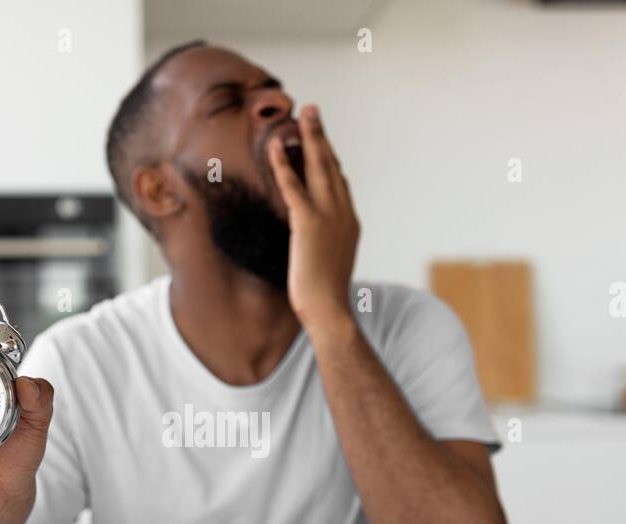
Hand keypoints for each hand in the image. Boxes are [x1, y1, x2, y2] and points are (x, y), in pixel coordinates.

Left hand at [267, 104, 360, 328]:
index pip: (339, 181)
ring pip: (319, 167)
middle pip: (332, 165)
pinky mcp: (309, 224)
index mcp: (349, 221)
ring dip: (309, 137)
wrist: (329, 310)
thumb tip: (313, 238)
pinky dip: (285, 165)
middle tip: (312, 111)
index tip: (320, 140)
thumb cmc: (324, 296)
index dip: (328, 158)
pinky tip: (276, 147)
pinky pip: (294, 187)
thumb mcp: (328, 262)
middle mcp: (343, 213)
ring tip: (302, 114)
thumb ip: (325, 242)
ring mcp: (329, 216)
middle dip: (321, 136)